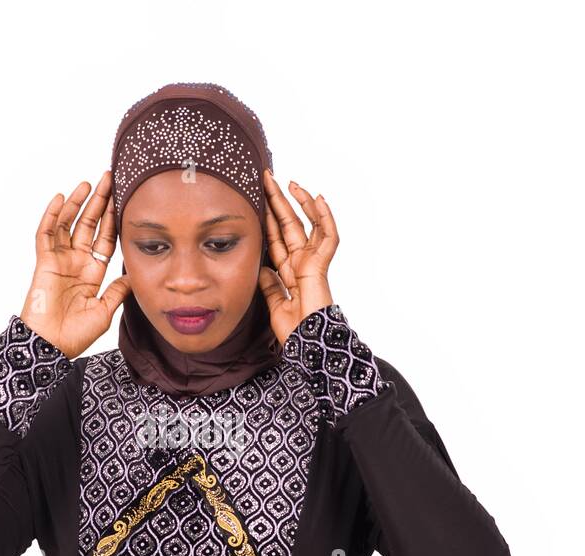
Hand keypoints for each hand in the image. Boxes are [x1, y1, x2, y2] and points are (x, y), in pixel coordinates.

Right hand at [19, 170, 129, 359]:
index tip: (123, 200)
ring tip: (88, 183)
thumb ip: (118, 290)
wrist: (52, 346)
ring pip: (67, 224)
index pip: (106, 239)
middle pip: (88, 225)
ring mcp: (59, 260)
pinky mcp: (44, 262)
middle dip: (98, 203)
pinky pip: (46, 234)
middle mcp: (76, 262)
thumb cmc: (76, 335)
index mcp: (93, 272)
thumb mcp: (105, 310)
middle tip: (109, 179)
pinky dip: (52, 215)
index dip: (114, 220)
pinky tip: (60, 198)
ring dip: (77, 203)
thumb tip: (133, 274)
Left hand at [257, 168, 337, 345]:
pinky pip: (328, 237)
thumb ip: (269, 285)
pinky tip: (318, 199)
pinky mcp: (322, 266)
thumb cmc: (294, 333)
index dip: (266, 218)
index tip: (256, 198)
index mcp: (289, 272)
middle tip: (265, 178)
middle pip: (288, 225)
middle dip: (277, 201)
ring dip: (299, 203)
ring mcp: (313, 263)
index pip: (275, 238)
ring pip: (308, 225)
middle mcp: (301, 264)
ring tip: (288, 182)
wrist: (307, 347)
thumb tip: (262, 266)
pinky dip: (325, 218)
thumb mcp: (273, 305)